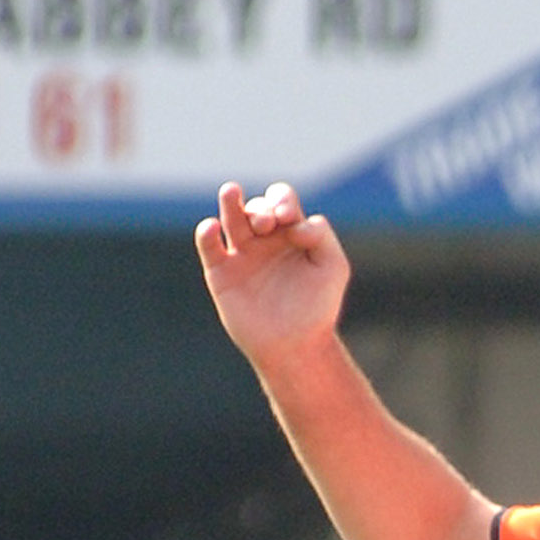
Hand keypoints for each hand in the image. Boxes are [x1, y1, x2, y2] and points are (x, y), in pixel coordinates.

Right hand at [195, 180, 349, 366]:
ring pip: (231, 217)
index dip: (282, 201)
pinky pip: (208, 245)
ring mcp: (241, 254)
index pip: (282, 201)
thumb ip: (321, 235)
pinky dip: (206, 233)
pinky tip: (211, 227)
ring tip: (231, 192)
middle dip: (261, 209)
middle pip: (256, 207)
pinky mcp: (221, 273)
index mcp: (290, 234)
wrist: (296, 347)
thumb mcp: (333, 268)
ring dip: (231, 203)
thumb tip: (295, 223)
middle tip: (267, 225)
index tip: (288, 220)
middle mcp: (264, 240)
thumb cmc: (318, 309)